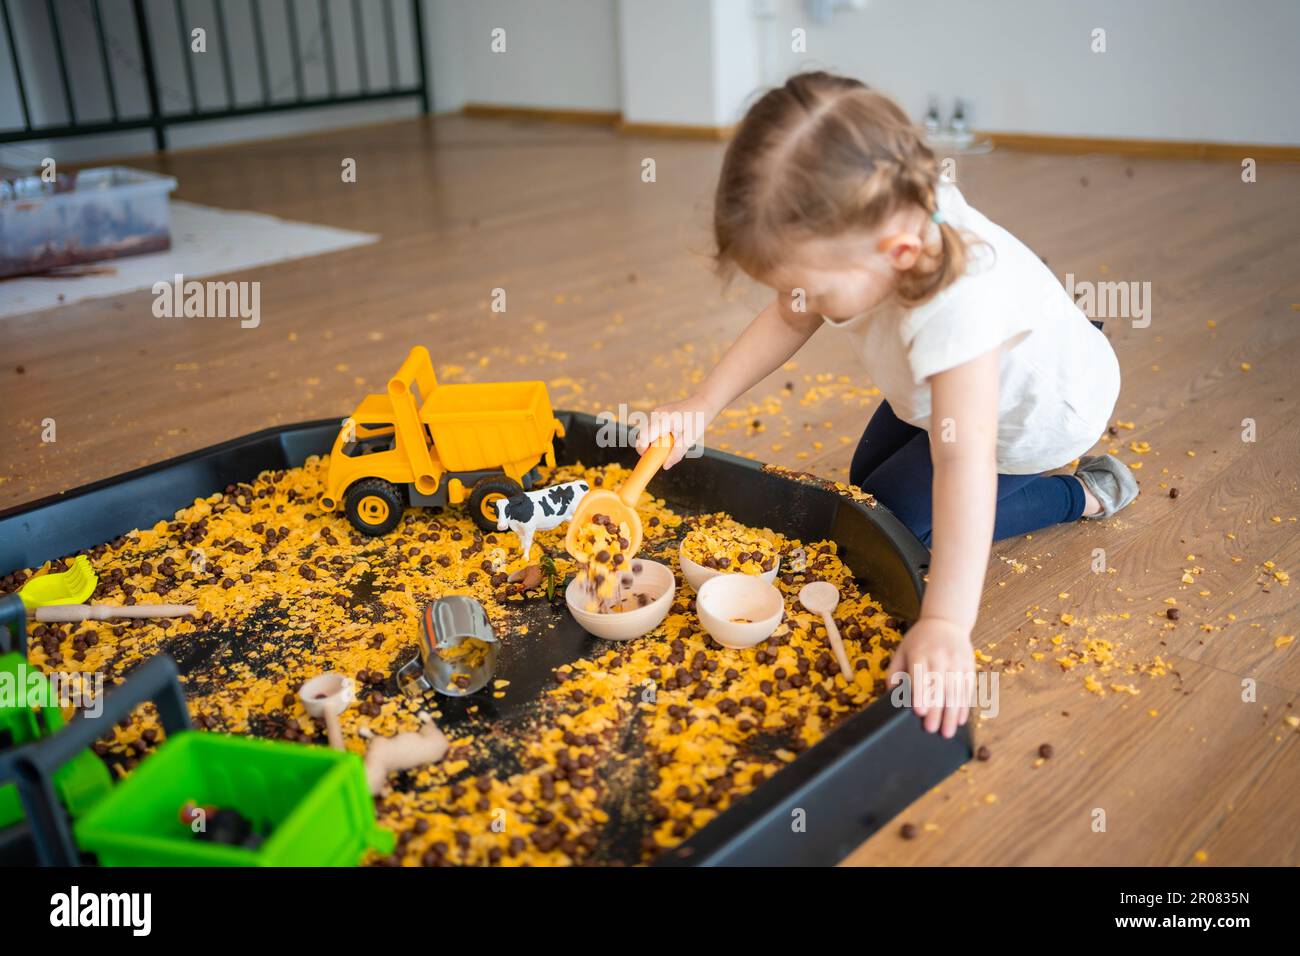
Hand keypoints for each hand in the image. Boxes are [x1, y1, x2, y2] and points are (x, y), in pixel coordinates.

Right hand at [635, 395, 718, 469]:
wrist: (703, 402)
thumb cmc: (698, 419)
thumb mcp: (689, 439)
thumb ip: (676, 453)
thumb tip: (665, 466)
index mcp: (663, 420)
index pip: (644, 436)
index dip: (643, 449)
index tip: (649, 459)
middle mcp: (656, 414)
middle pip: (642, 435)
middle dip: (648, 447)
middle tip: (660, 455)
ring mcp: (656, 412)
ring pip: (647, 432)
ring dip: (654, 442)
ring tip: (669, 444)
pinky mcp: (658, 413)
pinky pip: (652, 428)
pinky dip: (657, 436)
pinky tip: (670, 436)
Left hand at [887, 617, 975, 737]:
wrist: (945, 621)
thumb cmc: (919, 641)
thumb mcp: (902, 650)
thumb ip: (894, 672)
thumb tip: (891, 694)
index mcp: (919, 652)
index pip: (920, 675)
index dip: (921, 694)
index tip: (920, 713)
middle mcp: (940, 656)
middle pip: (939, 687)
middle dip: (936, 710)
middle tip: (932, 730)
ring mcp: (957, 660)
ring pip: (956, 691)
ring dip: (952, 713)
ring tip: (948, 732)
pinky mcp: (969, 665)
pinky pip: (967, 688)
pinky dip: (964, 706)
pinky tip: (960, 720)